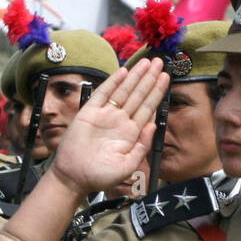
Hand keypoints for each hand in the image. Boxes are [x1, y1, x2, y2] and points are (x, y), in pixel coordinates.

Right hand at [48, 58, 169, 194]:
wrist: (74, 178)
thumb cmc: (100, 176)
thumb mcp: (128, 165)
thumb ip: (142, 146)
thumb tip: (153, 125)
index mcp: (130, 133)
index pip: (147, 108)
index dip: (156, 92)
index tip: (166, 78)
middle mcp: (120, 121)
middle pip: (138, 95)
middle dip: (149, 79)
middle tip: (160, 62)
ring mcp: (105, 115)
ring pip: (124, 91)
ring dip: (135, 76)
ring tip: (147, 62)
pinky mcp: (89, 113)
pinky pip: (103, 94)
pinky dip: (113, 82)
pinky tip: (124, 71)